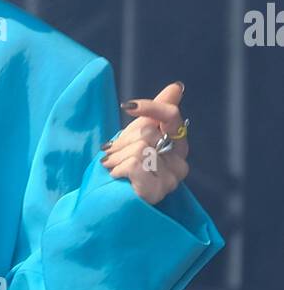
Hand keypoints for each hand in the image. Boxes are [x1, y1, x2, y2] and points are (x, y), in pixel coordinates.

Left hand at [99, 81, 189, 204]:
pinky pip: (134, 164)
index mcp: (178, 147)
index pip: (171, 116)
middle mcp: (180, 164)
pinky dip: (117, 169)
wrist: (108, 203)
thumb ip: (156, 112)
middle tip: (112, 153)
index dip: (150, 107)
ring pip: (140, 148)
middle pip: (148, 132)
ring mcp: (170, 180)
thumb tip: (177, 86)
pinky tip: (116, 177)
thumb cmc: (126, 168)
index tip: (126, 106)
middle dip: (122, 140)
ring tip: (112, 167)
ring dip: (116, 156)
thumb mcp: (138, 136)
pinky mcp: (156, 192)